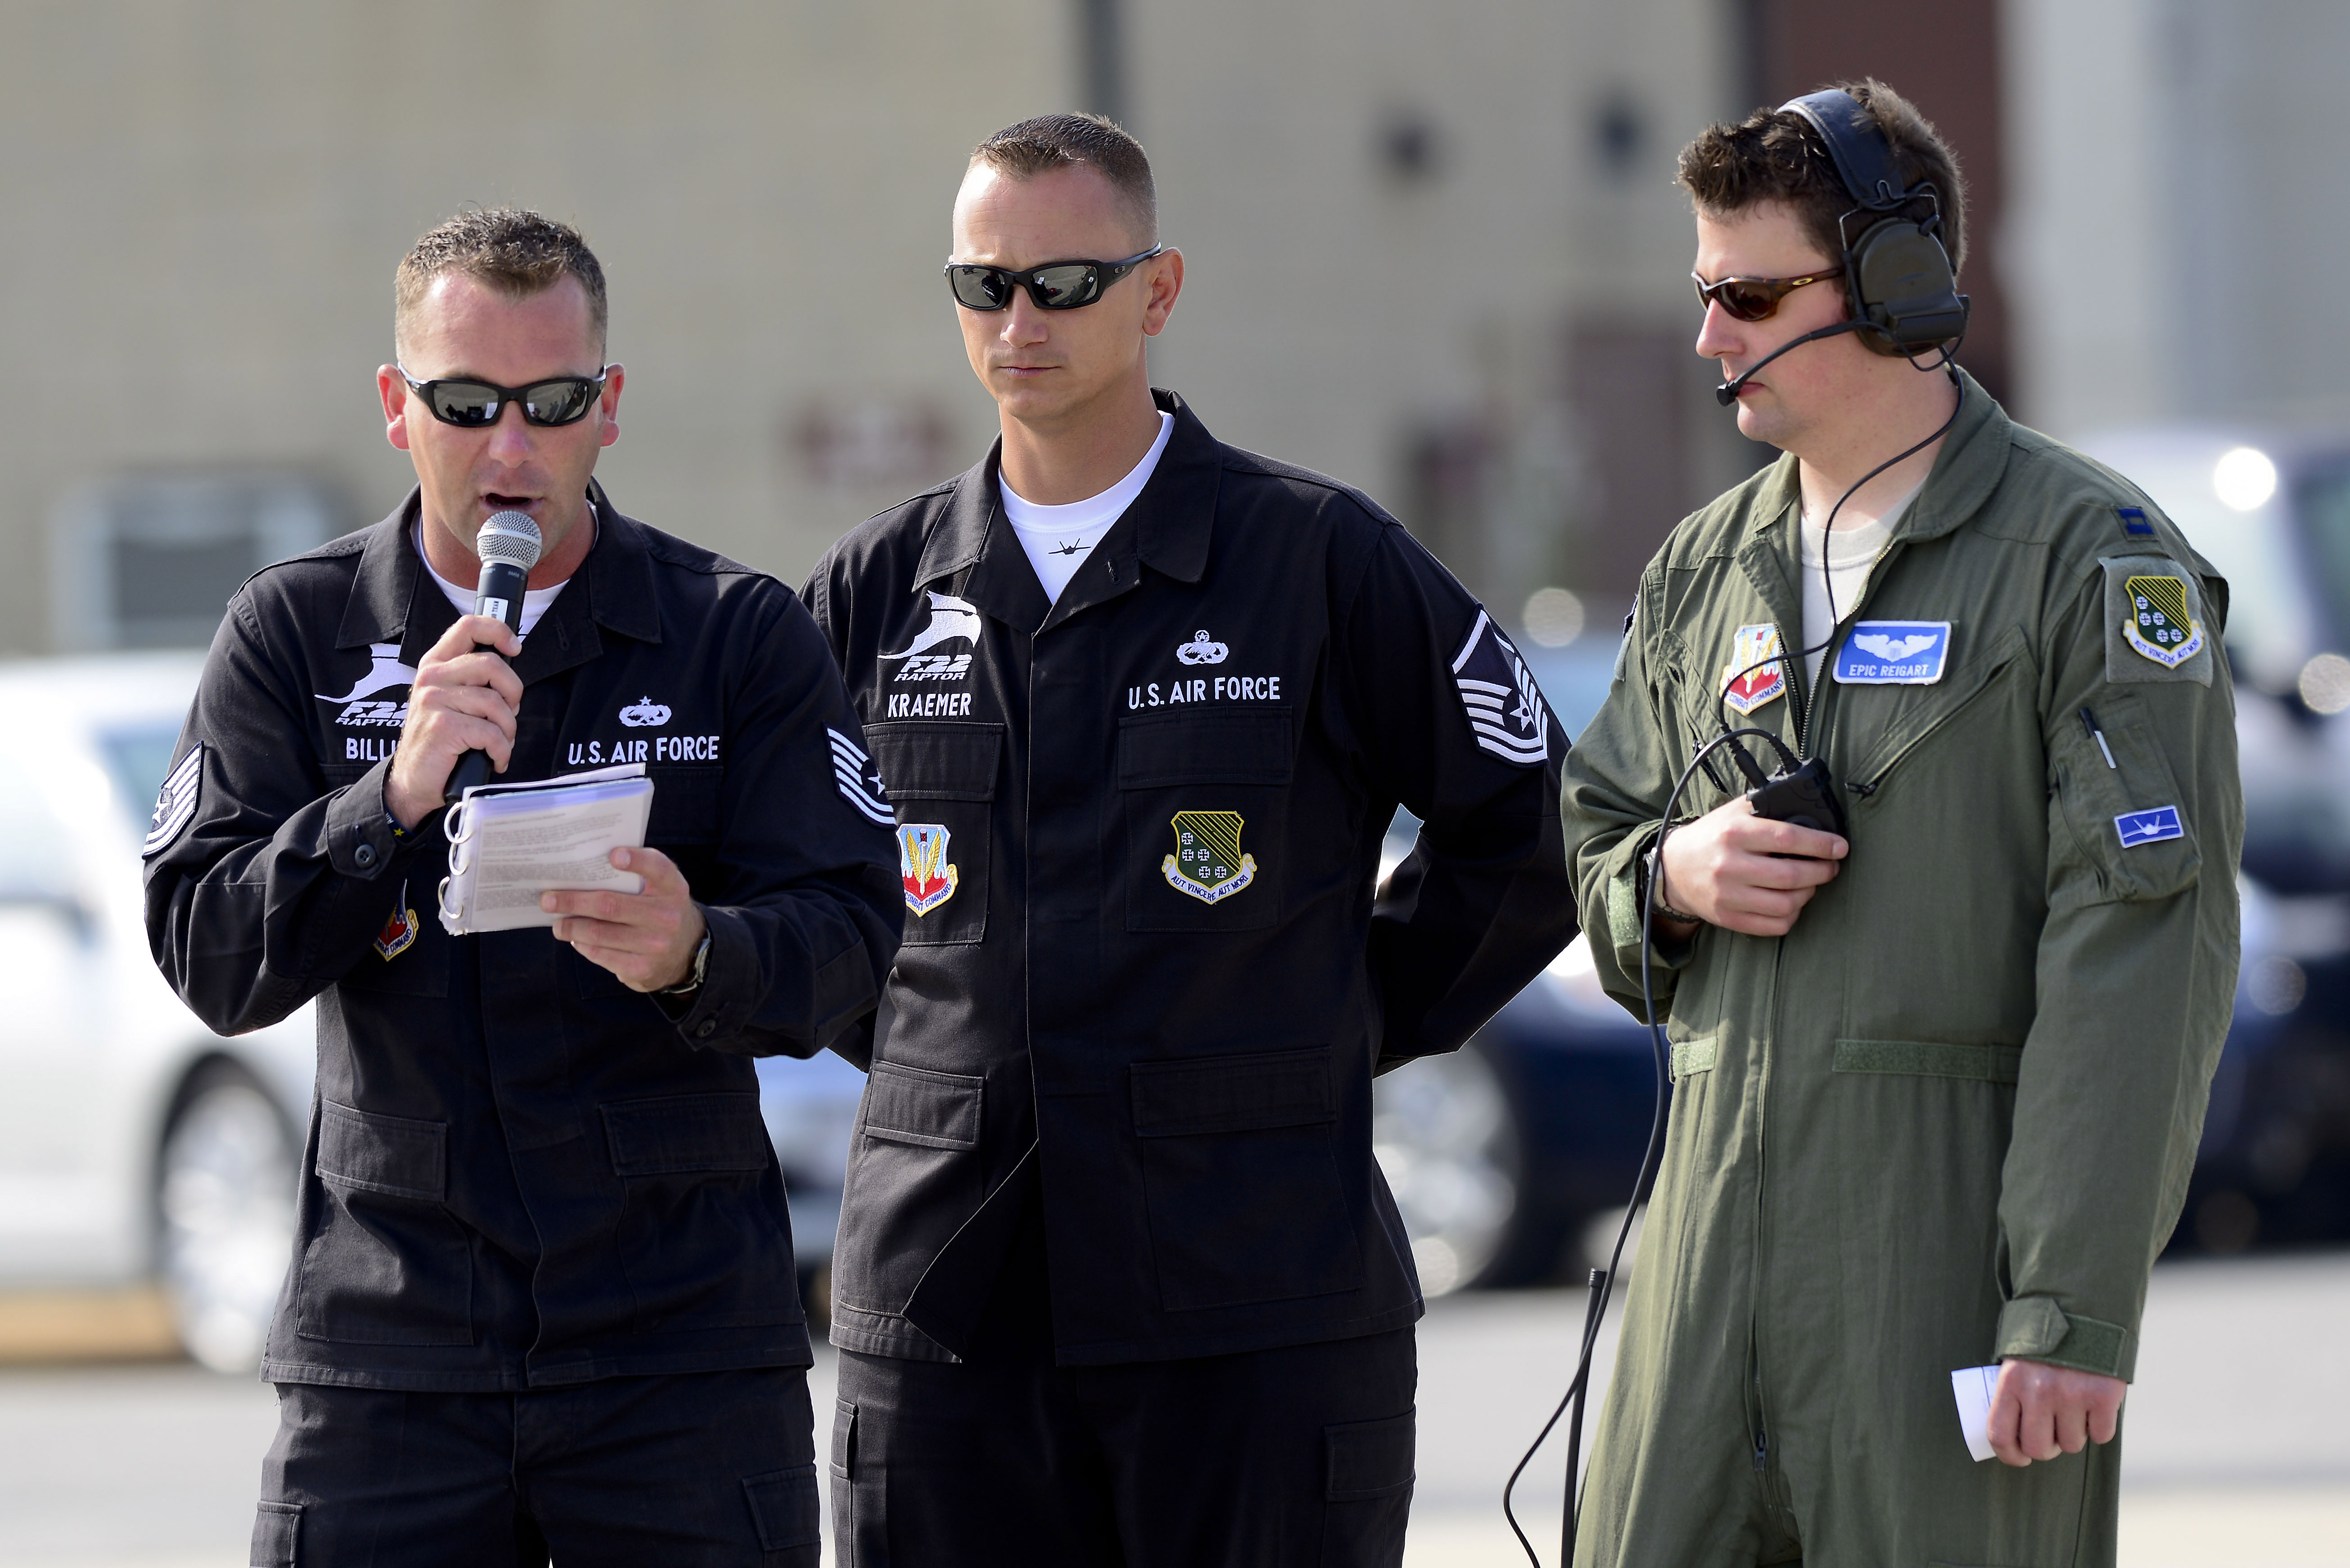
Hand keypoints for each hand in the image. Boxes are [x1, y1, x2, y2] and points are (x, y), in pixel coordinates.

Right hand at [386, 614, 523, 827]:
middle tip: (508, 713)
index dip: (498, 631)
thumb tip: (509, 664)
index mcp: (436, 664)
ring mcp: (434, 701)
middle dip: (513, 692)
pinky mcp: (443, 727)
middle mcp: (432, 677)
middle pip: (492, 664)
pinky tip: (495, 759)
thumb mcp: (452, 699)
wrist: (414, 779)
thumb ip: (473, 678)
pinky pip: (492, 733)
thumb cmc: (442, 738)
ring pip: (495, 703)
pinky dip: (502, 751)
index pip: (468, 626)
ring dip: (507, 729)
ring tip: (499, 742)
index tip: (515, 648)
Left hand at [541, 846, 707, 992]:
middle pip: (610, 905)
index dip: (637, 861)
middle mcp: (667, 917)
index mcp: (672, 889)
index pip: (658, 869)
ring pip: (599, 934)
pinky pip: (601, 955)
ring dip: (571, 928)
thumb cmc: (659, 909)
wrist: (686, 951)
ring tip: (557, 924)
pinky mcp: (642, 969)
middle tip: (547, 900)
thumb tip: (582, 874)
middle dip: (573, 901)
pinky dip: (583, 945)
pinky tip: (576, 939)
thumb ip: (635, 876)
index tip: (613, 855)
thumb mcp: (660, 889)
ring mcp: (655, 946)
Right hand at [1655, 796, 1846, 936]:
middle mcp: (1730, 865)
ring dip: (1808, 894)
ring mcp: (1728, 895)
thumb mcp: (1732, 812)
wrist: (1673, 868)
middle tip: (1831, 866)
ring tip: (1811, 884)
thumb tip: (1809, 811)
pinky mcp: (1728, 918)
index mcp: (1734, 833)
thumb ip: (1766, 808)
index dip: (1821, 844)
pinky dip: (1791, 915)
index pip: (1788, 838)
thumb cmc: (1711, 837)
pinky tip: (1792, 902)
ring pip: (1786, 903)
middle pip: (1792, 875)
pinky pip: (1773, 925)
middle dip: (1822, 871)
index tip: (1840, 847)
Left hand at [1988, 1358, 2125, 1465]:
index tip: (2020, 1456)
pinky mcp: (2104, 1395)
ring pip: (2072, 1444)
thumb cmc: (2045, 1345)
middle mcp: (2039, 1390)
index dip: (2010, 1455)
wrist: (2082, 1310)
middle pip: (2039, 1448)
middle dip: (2046, 1447)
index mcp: (2011, 1381)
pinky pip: (2101, 1434)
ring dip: (2073, 1433)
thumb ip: (2014, 1395)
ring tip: (2073, 1407)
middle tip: (2052, 1431)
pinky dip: (2099, 1426)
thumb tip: (2011, 1439)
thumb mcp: (2018, 1363)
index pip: (2000, 1435)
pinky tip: (2094, 1404)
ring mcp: (2072, 1393)